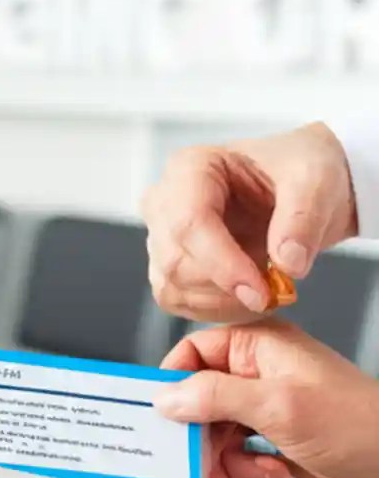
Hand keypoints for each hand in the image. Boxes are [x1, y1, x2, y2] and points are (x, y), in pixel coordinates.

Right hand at [141, 122, 356, 321]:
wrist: (299, 188)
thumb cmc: (298, 171)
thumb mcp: (316, 180)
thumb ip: (303, 219)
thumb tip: (288, 264)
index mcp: (190, 167)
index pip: (189, 222)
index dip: (221, 264)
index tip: (260, 293)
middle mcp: (164, 200)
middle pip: (175, 260)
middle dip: (226, 287)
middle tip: (275, 291)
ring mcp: (161, 234)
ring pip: (172, 285)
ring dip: (222, 302)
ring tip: (266, 289)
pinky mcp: (167, 264)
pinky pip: (176, 300)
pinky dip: (215, 310)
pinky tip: (247, 297)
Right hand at [154, 319, 378, 477]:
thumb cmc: (360, 424)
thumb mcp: (278, 405)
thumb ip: (215, 397)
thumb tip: (167, 397)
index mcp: (258, 346)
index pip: (193, 352)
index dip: (173, 382)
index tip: (160, 412)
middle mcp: (256, 372)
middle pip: (197, 398)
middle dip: (199, 433)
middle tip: (198, 456)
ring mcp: (264, 404)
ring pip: (212, 430)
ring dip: (223, 456)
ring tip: (243, 469)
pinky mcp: (270, 435)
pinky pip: (233, 451)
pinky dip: (244, 467)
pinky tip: (271, 469)